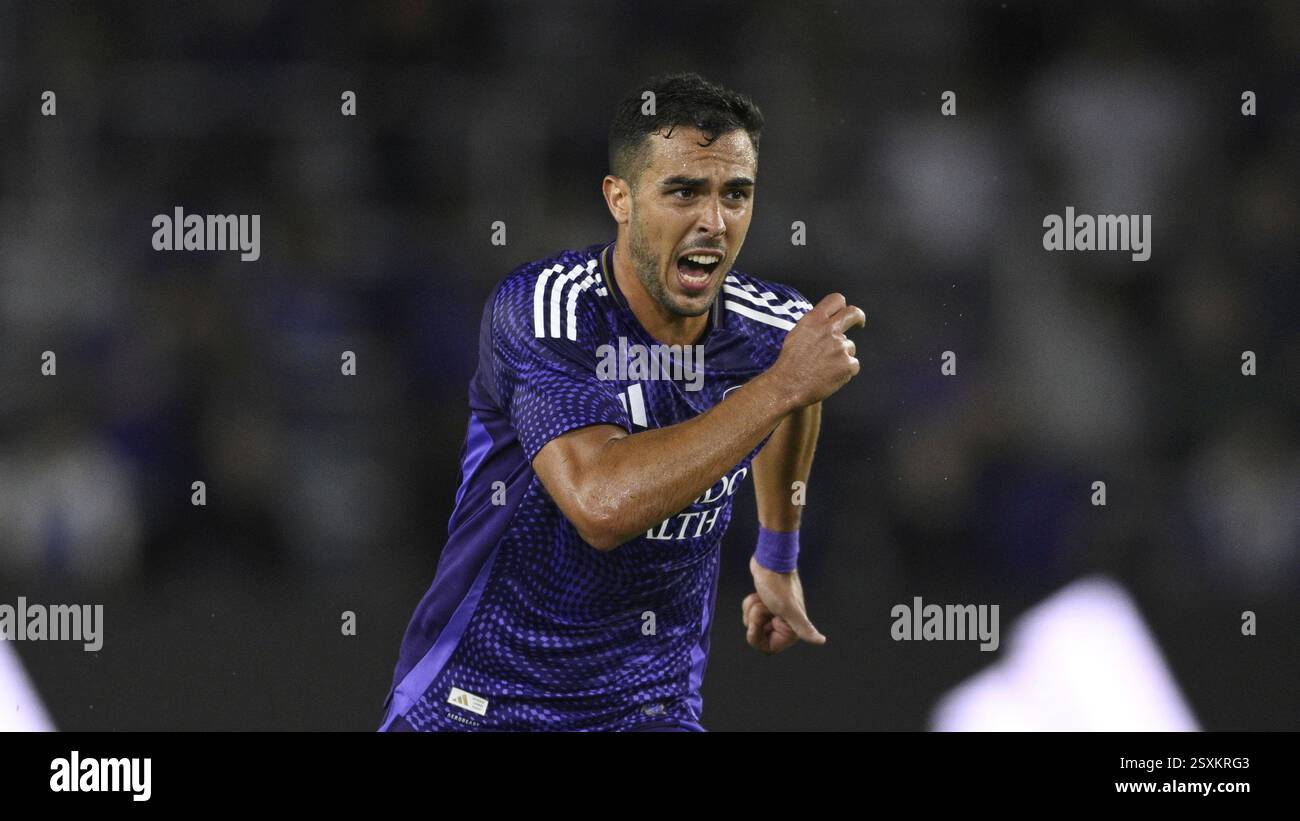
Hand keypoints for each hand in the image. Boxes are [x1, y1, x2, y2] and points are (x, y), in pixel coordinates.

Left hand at [742, 554, 826, 653]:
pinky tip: (758, 593)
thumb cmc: (779, 584)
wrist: (771, 560)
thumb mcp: (788, 609)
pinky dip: (750, 602)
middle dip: (755, 618)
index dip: (757, 635)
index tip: (757, 623)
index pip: (768, 648)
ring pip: (752, 622)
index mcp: (793, 631)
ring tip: (763, 596)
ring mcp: (774, 614)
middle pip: (758, 635)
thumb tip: (821, 641)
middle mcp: (785, 624)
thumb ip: (804, 628)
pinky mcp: (766, 604)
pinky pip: (750, 612)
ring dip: (753, 607)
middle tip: (765, 604)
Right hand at [769, 293, 864, 407]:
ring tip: (823, 368)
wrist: (788, 386)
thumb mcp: (796, 335)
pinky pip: (852, 365)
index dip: (842, 306)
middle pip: (853, 313)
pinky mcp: (848, 364)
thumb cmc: (789, 364)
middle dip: (859, 317)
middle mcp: (829, 330)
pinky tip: (829, 377)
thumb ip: (813, 327)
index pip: (836, 300)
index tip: (846, 313)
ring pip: (849, 347)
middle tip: (860, 324)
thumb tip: (826, 323)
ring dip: (841, 356)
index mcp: (814, 320)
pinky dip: (844, 372)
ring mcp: (840, 346)